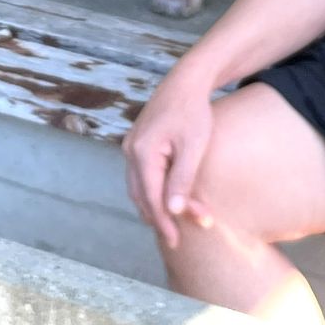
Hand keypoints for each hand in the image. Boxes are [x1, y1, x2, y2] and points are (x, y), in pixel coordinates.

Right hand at [123, 73, 216, 248]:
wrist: (186, 81)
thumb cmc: (194, 112)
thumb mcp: (193, 147)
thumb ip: (182, 179)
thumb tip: (171, 211)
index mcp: (142, 152)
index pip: (151, 197)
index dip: (163, 222)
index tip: (176, 242)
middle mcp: (130, 150)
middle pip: (141, 196)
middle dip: (160, 217)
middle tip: (179, 237)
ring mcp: (130, 146)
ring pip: (138, 188)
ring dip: (155, 205)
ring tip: (173, 222)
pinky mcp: (137, 144)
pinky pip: (140, 176)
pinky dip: (152, 192)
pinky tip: (167, 199)